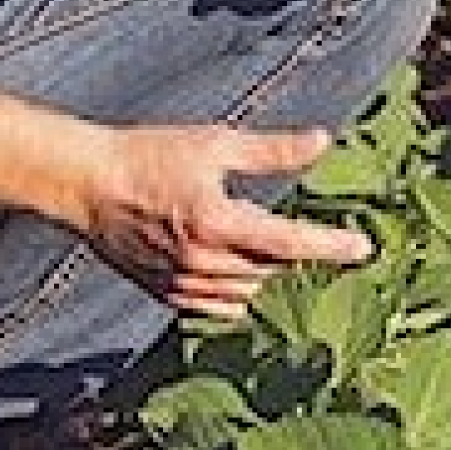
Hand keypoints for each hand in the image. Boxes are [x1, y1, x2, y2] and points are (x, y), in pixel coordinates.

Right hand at [76, 124, 371, 320]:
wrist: (88, 183)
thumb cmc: (149, 156)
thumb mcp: (215, 143)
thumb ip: (271, 151)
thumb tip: (320, 142)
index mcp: (218, 222)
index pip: (290, 243)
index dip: (331, 246)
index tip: (362, 249)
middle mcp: (204, 261)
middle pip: (273, 267)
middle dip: (288, 246)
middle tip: (280, 217)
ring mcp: (184, 283)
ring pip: (249, 290)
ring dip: (262, 268)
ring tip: (245, 233)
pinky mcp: (167, 294)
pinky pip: (220, 307)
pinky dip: (235, 290)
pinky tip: (228, 263)